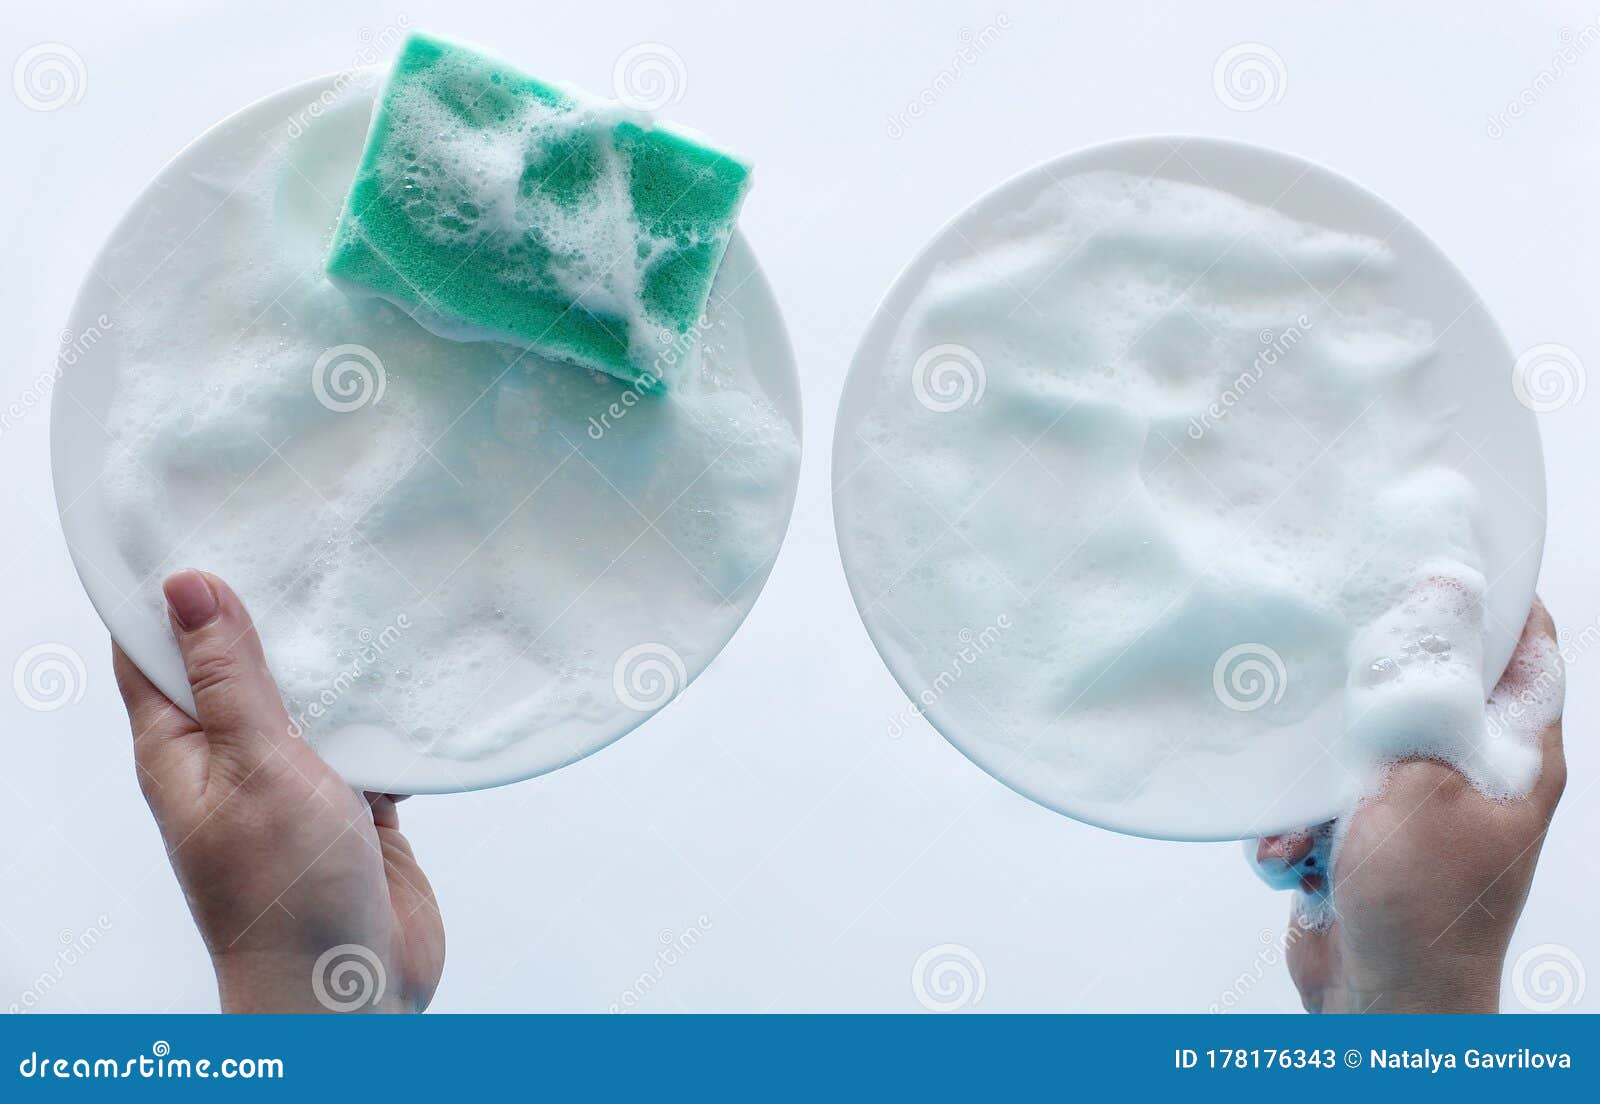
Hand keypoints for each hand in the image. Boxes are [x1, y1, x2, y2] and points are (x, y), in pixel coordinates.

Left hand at [113, 569, 444, 1012]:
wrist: (351, 987)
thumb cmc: (284, 898)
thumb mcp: (255, 766)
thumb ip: (229, 678)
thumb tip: (188, 588)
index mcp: (180, 749)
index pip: (152, 648)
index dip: (166, 589)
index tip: (201, 522)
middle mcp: (231, 758)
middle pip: (238, 663)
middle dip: (268, 611)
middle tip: (303, 540)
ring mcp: (292, 780)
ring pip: (308, 697)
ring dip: (335, 662)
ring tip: (366, 595)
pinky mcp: (350, 801)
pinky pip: (363, 736)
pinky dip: (383, 711)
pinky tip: (408, 679)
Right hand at [1254, 599, 1565, 1012]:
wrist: (1383, 1005)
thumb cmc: (1425, 909)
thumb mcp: (1424, 777)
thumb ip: (1426, 684)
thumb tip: (1443, 590)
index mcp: (1518, 751)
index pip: (1526, 645)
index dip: (1490, 596)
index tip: (1434, 554)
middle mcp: (1475, 771)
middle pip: (1427, 684)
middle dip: (1367, 686)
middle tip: (1333, 671)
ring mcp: (1420, 806)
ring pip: (1359, 741)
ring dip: (1316, 775)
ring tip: (1310, 812)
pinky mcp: (1369, 836)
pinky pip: (1322, 796)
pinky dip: (1297, 822)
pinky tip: (1293, 853)